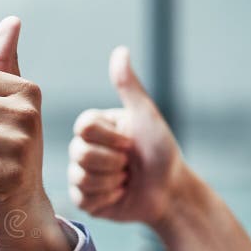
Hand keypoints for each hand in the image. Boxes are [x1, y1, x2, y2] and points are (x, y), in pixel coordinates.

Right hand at [67, 46, 185, 226]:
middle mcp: (82, 149)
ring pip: (82, 177)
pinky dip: (108, 198)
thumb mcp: (145, 116)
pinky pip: (84, 198)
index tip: (129, 141)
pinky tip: (119, 195)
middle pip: (80, 153)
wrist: (170, 190)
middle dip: (114, 161)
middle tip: (129, 163)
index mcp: (94, 128)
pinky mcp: (84, 200)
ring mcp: (80, 175)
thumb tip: (120, 50)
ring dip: (113, 181)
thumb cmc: (161, 150)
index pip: (84, 127)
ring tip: (125, 180)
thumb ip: (128, 86)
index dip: (111, 138)